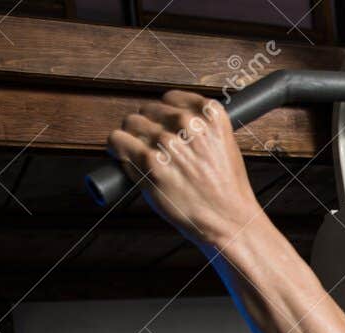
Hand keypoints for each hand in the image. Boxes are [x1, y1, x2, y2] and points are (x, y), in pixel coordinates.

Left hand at [106, 90, 259, 252]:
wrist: (228, 220)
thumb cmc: (226, 190)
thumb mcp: (225, 147)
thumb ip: (199, 127)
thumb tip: (162, 117)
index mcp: (210, 114)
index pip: (170, 98)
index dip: (165, 116)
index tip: (167, 131)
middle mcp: (188, 122)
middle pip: (147, 110)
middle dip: (148, 128)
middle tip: (156, 152)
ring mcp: (168, 140)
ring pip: (130, 123)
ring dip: (133, 140)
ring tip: (147, 160)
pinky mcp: (149, 161)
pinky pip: (116, 141)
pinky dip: (118, 151)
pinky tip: (128, 161)